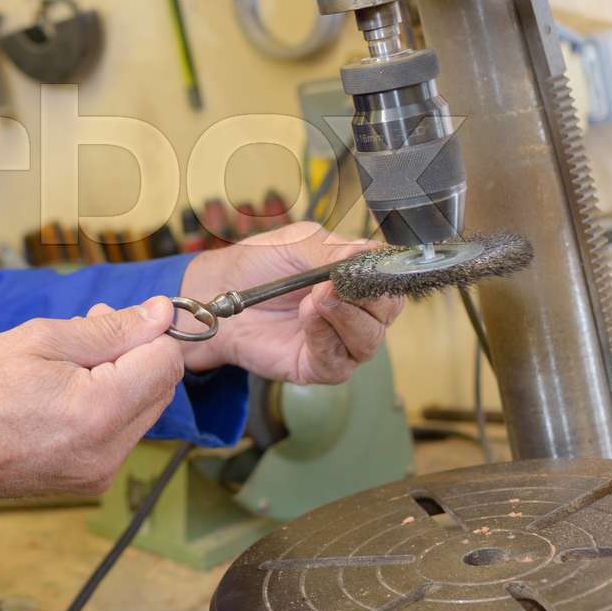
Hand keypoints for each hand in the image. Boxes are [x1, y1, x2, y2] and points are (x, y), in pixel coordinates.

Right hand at [0, 298, 183, 520]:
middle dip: (134, 355)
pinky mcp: (89, 482)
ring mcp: (100, 473)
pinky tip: (64, 395)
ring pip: (143, 411)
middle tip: (85, 332)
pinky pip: (120, 435)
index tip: (109, 318)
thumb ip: (110, 328)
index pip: (167, 361)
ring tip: (67, 365)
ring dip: (120, 381)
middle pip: (161, 388)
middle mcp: (109, 450)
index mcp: (100, 411)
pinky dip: (105, 409)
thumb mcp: (41, 339)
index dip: (146, 332)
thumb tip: (161, 314)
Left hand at [175, 222, 403, 385]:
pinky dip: (325, 337)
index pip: (393, 279)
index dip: (386, 273)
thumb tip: (369, 253)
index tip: (367, 265)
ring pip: (369, 340)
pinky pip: (338, 361)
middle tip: (336, 282)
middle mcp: (357, 311)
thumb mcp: (296, 244)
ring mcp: (340, 341)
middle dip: (367, 296)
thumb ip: (332, 250)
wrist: (218, 291)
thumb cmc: (259, 265)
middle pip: (387, 311)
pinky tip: (308, 317)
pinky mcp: (318, 366)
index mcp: (358, 277)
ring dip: (345, 316)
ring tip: (316, 298)